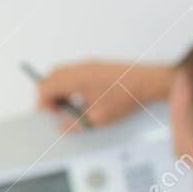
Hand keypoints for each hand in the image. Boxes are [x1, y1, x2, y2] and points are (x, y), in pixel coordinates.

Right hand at [35, 60, 174, 130]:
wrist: (149, 82)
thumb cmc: (126, 96)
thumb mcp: (97, 118)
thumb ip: (75, 124)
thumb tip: (62, 125)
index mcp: (75, 79)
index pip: (45, 86)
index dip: (43, 102)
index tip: (49, 113)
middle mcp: (79, 68)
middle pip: (50, 77)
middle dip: (49, 94)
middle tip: (57, 110)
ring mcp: (88, 65)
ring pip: (61, 74)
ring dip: (60, 89)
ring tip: (71, 105)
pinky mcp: (95, 66)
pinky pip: (74, 73)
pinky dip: (70, 85)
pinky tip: (82, 98)